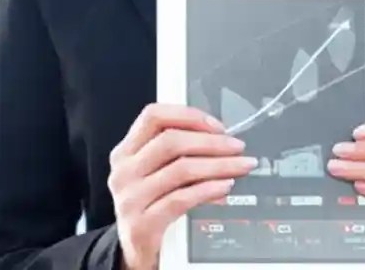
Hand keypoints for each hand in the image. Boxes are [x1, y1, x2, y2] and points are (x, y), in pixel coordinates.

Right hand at [108, 104, 256, 269]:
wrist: (134, 249)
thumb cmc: (150, 205)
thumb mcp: (155, 174)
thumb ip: (179, 154)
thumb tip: (222, 140)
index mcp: (125, 152)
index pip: (153, 117)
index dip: (188, 116)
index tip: (217, 126)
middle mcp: (124, 172)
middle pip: (171, 142)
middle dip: (212, 142)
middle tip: (237, 146)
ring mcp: (130, 198)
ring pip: (181, 169)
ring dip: (218, 165)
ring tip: (240, 166)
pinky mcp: (142, 224)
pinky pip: (182, 199)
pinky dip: (209, 190)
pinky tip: (225, 186)